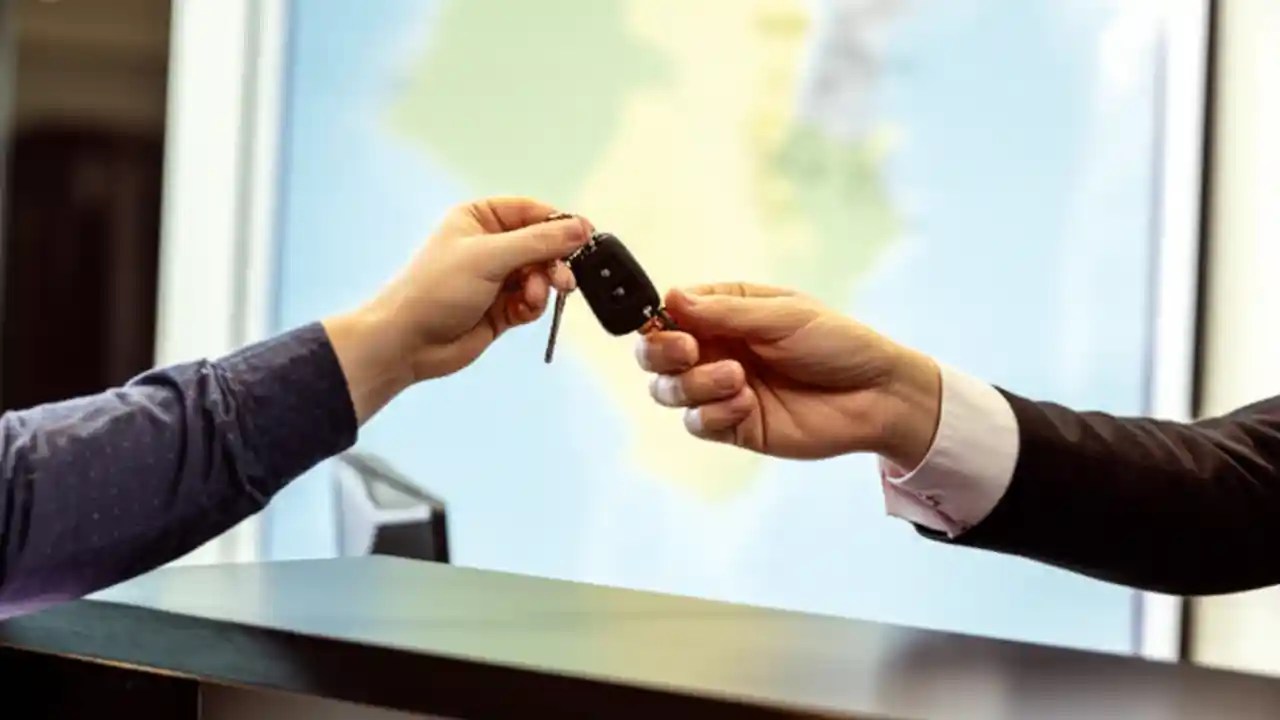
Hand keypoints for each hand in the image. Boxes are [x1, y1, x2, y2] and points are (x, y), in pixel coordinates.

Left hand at [324, 197, 591, 422]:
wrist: (408, 342)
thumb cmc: (434, 290)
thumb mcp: (489, 257)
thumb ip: (539, 242)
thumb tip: (581, 228)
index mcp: (479, 218)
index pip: (531, 211)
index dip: (559, 223)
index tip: (585, 236)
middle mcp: (489, 245)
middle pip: (542, 245)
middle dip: (553, 262)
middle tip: (563, 279)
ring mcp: (496, 277)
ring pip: (541, 275)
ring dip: (542, 287)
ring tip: (531, 297)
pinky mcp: (501, 307)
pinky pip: (532, 301)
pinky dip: (532, 305)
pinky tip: (520, 311)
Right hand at [635, 283, 941, 467]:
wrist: (877, 396)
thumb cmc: (837, 343)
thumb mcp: (783, 315)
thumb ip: (725, 310)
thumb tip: (670, 297)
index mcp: (724, 314)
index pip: (668, 314)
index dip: (658, 321)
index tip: (670, 325)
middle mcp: (717, 350)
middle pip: (656, 355)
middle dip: (661, 354)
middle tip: (689, 351)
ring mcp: (722, 389)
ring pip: (669, 391)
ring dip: (694, 385)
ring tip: (737, 379)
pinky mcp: (734, 426)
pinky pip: (698, 424)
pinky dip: (713, 413)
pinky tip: (746, 403)